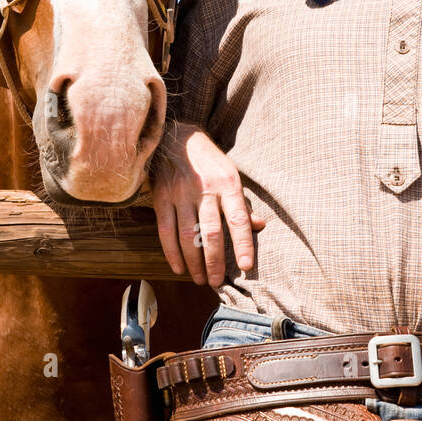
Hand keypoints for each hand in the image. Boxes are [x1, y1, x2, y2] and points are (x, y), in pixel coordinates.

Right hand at [150, 122, 264, 286]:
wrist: (175, 138)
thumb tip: (260, 226)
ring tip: (200, 279)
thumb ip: (242, 203)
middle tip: (217, 282)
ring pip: (187, 235)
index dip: (243, 243)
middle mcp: (204, 188)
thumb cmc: (209, 162)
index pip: (238, 218)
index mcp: (227, 183)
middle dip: (215, 261)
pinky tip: (179, 267)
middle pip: (211, 232)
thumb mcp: (231, 174)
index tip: (247, 266)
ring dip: (194, 262)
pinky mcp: (161, 198)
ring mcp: (180, 193)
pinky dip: (172, 252)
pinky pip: (166, 231)